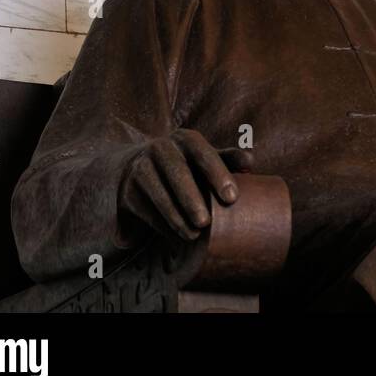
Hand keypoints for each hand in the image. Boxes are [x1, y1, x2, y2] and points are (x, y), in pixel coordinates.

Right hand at [116, 129, 253, 242]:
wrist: (137, 168)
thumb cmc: (186, 164)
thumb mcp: (206, 158)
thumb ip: (229, 158)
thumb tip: (250, 162)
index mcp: (185, 139)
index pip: (204, 153)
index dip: (218, 174)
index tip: (232, 198)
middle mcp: (161, 149)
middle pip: (177, 172)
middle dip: (191, 198)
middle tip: (205, 222)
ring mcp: (140, 168)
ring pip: (158, 193)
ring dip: (176, 217)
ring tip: (193, 235)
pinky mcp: (126, 190)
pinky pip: (145, 209)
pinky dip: (162, 224)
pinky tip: (176, 236)